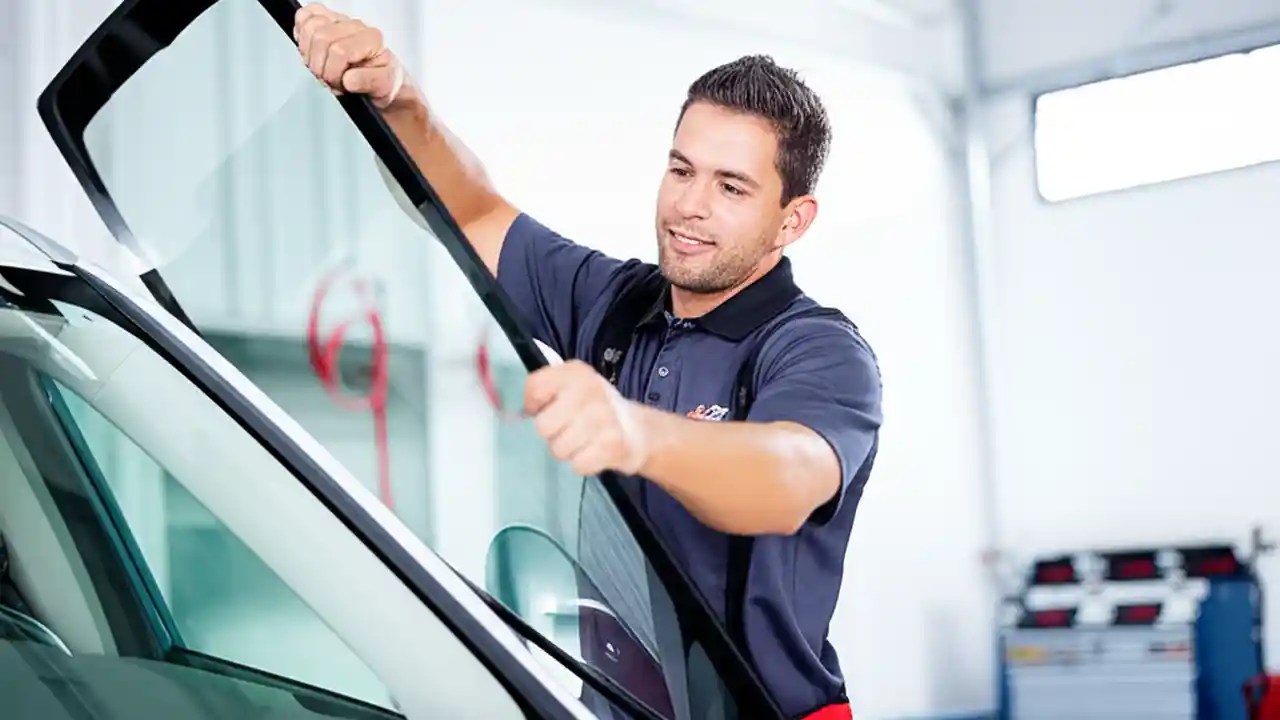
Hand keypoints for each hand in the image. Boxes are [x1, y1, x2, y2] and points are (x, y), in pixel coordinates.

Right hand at [294, 3, 408, 109]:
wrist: (380, 78)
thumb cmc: (382, 80)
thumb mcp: (384, 86)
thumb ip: (369, 82)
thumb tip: (349, 79)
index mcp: (371, 39)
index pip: (339, 51)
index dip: (333, 73)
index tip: (339, 84)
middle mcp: (354, 26)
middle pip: (320, 37)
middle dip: (319, 66)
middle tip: (329, 78)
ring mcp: (339, 21)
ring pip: (310, 25)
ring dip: (309, 53)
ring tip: (322, 67)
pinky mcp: (326, 21)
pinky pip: (305, 16)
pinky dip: (301, 35)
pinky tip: (312, 51)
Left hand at [524, 361, 650, 476]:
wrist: (638, 430)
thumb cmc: (593, 408)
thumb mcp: (571, 387)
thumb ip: (544, 392)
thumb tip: (519, 412)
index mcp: (576, 372)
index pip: (535, 387)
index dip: (532, 405)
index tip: (543, 410)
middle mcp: (590, 390)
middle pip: (543, 425)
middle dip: (551, 434)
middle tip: (566, 430)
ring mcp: (604, 418)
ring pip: (558, 449)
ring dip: (567, 451)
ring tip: (581, 442)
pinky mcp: (613, 446)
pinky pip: (577, 465)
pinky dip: (583, 464)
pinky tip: (593, 453)